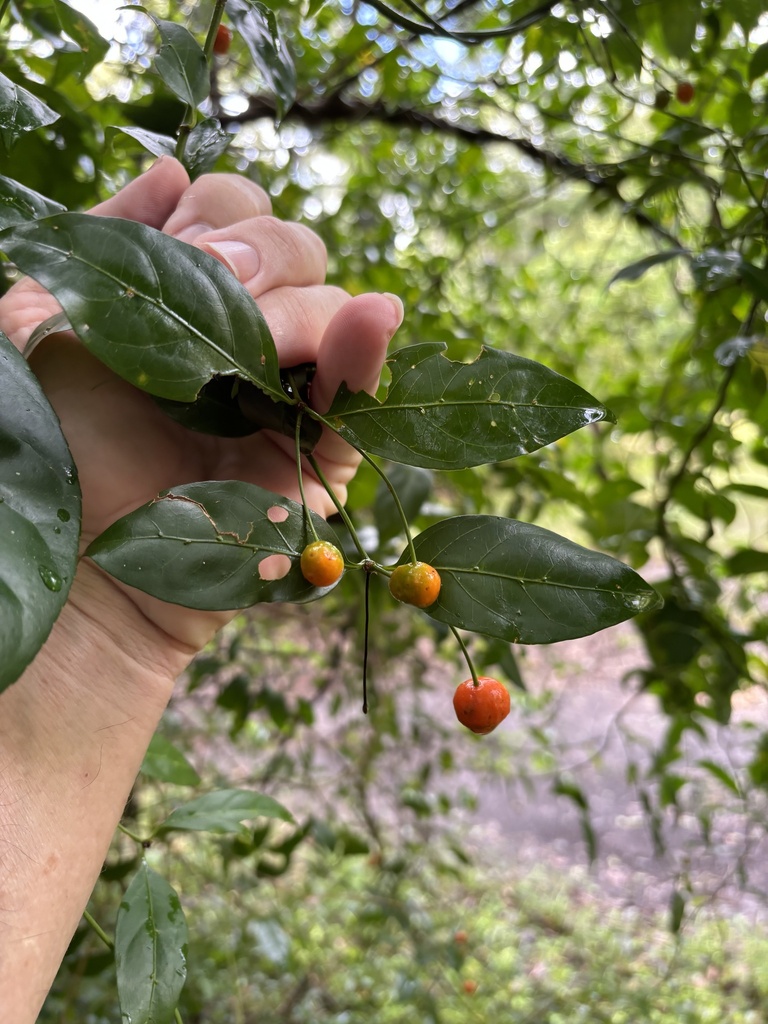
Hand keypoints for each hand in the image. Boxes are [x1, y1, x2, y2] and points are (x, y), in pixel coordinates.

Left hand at [0, 158, 402, 651]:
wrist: (68, 557)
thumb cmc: (44, 442)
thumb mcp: (44, 315)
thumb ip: (105, 237)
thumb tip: (172, 165)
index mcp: (187, 296)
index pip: (238, 212)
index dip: (215, 216)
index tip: (176, 256)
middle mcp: (245, 335)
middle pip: (296, 246)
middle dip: (254, 257)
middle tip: (210, 293)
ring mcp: (285, 392)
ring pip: (333, 305)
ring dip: (289, 307)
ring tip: (243, 352)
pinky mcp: (313, 457)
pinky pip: (359, 396)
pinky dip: (368, 350)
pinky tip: (373, 316)